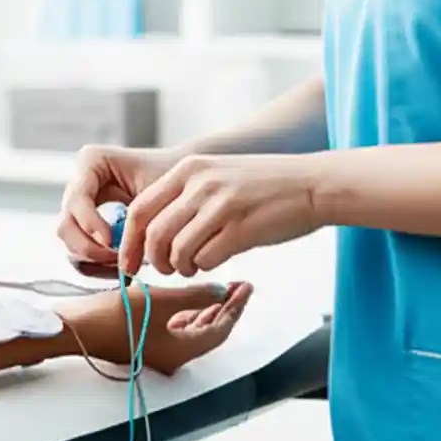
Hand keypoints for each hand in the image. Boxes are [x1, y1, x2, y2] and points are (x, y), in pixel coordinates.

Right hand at [57, 145, 178, 265]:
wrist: (186, 180)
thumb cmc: (174, 176)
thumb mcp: (155, 189)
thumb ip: (133, 214)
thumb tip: (111, 245)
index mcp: (91, 161)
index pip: (77, 199)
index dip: (90, 224)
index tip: (112, 242)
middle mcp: (80, 183)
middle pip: (66, 225)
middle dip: (89, 247)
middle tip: (118, 259)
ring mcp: (81, 206)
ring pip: (69, 243)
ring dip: (93, 260)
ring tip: (124, 264)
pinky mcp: (88, 225)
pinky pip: (82, 252)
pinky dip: (98, 265)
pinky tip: (122, 267)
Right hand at [58, 281, 253, 375]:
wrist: (75, 328)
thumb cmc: (112, 318)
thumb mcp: (160, 300)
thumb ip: (195, 294)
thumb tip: (222, 289)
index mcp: (181, 351)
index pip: (220, 328)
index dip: (235, 306)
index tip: (246, 286)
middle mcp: (173, 355)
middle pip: (209, 330)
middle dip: (224, 306)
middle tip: (237, 285)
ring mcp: (158, 349)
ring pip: (192, 328)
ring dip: (205, 307)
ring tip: (217, 286)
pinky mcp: (143, 340)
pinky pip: (175, 326)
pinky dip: (185, 310)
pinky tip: (185, 293)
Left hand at [120, 154, 322, 276]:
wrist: (312, 184)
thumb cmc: (262, 186)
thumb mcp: (216, 176)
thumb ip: (184, 197)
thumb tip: (149, 234)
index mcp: (189, 169)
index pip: (140, 209)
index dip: (129, 242)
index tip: (128, 263)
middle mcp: (201, 184)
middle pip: (154, 233)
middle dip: (153, 261)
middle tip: (164, 270)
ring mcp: (222, 205)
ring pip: (177, 250)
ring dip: (180, 267)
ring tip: (192, 266)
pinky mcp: (242, 227)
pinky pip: (206, 259)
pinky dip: (204, 267)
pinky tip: (214, 261)